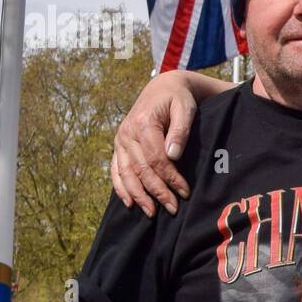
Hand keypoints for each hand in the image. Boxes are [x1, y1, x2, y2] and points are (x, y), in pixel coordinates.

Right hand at [110, 71, 200, 215]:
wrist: (161, 89)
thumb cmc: (177, 99)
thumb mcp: (185, 108)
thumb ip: (180, 130)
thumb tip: (173, 155)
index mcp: (143, 123)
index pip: (156, 159)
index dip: (170, 178)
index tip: (184, 192)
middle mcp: (127, 133)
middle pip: (141, 169)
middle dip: (157, 191)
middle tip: (173, 209)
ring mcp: (120, 141)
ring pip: (126, 173)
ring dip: (138, 195)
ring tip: (152, 213)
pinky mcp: (118, 146)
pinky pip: (116, 170)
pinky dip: (121, 188)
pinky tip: (129, 203)